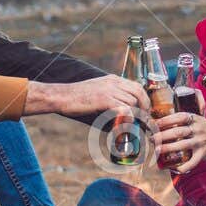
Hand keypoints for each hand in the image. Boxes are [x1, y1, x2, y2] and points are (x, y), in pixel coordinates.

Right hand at [25, 74, 145, 117]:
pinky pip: (124, 109)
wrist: (61, 96)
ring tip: (133, 126)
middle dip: (145, 107)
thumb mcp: (96, 93)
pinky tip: (125, 126)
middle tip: (144, 120)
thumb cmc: (76, 98)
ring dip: (134, 116)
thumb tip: (121, 113)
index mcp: (112, 79)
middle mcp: (113, 82)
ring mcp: (109, 90)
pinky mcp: (104, 99)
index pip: (136, 86)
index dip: (144, 99)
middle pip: (139, 92)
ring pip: (132, 102)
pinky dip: (127, 119)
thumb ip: (109, 98)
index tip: (144, 111)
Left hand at [151, 111, 205, 173]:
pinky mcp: (204, 153)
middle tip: (151, 139)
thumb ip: (184, 121)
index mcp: (195, 119)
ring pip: (181, 145)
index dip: (165, 120)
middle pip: (177, 132)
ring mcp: (201, 142)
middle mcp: (198, 129)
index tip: (154, 123)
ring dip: (167, 148)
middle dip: (162, 136)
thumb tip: (162, 123)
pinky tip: (174, 169)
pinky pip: (192, 162)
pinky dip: (183, 167)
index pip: (178, 117)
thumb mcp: (199, 120)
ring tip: (157, 151)